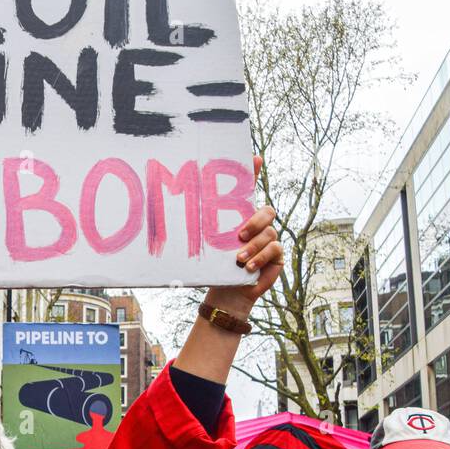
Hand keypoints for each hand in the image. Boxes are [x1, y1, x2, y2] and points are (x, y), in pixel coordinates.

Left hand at [204, 157, 281, 316]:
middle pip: (267, 211)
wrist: (226, 291)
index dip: (255, 173)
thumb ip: (202, 231)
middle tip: (238, 235)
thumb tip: (173, 212)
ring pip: (270, 233)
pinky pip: (275, 250)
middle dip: (255, 221)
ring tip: (237, 259)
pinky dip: (260, 258)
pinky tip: (247, 267)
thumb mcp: (208, 246)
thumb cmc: (216, 266)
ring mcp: (270, 240)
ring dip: (253, 246)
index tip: (255, 157)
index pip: (251, 191)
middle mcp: (259, 226)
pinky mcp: (277, 256)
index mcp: (243, 218)